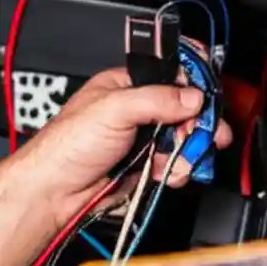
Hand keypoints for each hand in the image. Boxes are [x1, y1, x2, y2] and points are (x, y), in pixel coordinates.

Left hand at [15, 66, 232, 225]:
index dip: (192, 83)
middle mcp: (135, 110)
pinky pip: (173, 163)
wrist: (55, 191)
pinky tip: (170, 172)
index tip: (209, 94)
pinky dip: (178, 169)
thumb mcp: (113, 110)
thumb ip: (155, 99)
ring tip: (185, 157)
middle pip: (183, 109)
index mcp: (125, 85)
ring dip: (189, 150)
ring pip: (181, 139)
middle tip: (211, 132)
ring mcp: (140, 139)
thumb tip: (191, 97)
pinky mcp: (143, 165)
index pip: (169, 74)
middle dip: (198, 122)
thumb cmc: (65, 146)